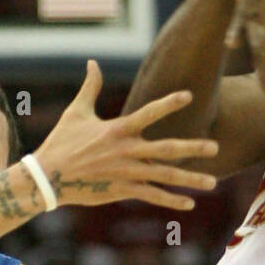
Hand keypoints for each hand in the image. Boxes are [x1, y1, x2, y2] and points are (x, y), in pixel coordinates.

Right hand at [32, 60, 219, 209]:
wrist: (49, 176)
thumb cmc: (61, 142)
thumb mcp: (76, 112)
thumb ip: (90, 87)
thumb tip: (92, 62)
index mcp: (118, 129)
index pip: (149, 113)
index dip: (169, 103)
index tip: (189, 96)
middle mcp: (127, 150)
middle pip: (167, 148)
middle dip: (193, 148)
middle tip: (216, 147)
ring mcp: (126, 172)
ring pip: (164, 175)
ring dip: (190, 179)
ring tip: (212, 182)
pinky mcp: (121, 190)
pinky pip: (151, 195)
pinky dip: (170, 200)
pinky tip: (189, 203)